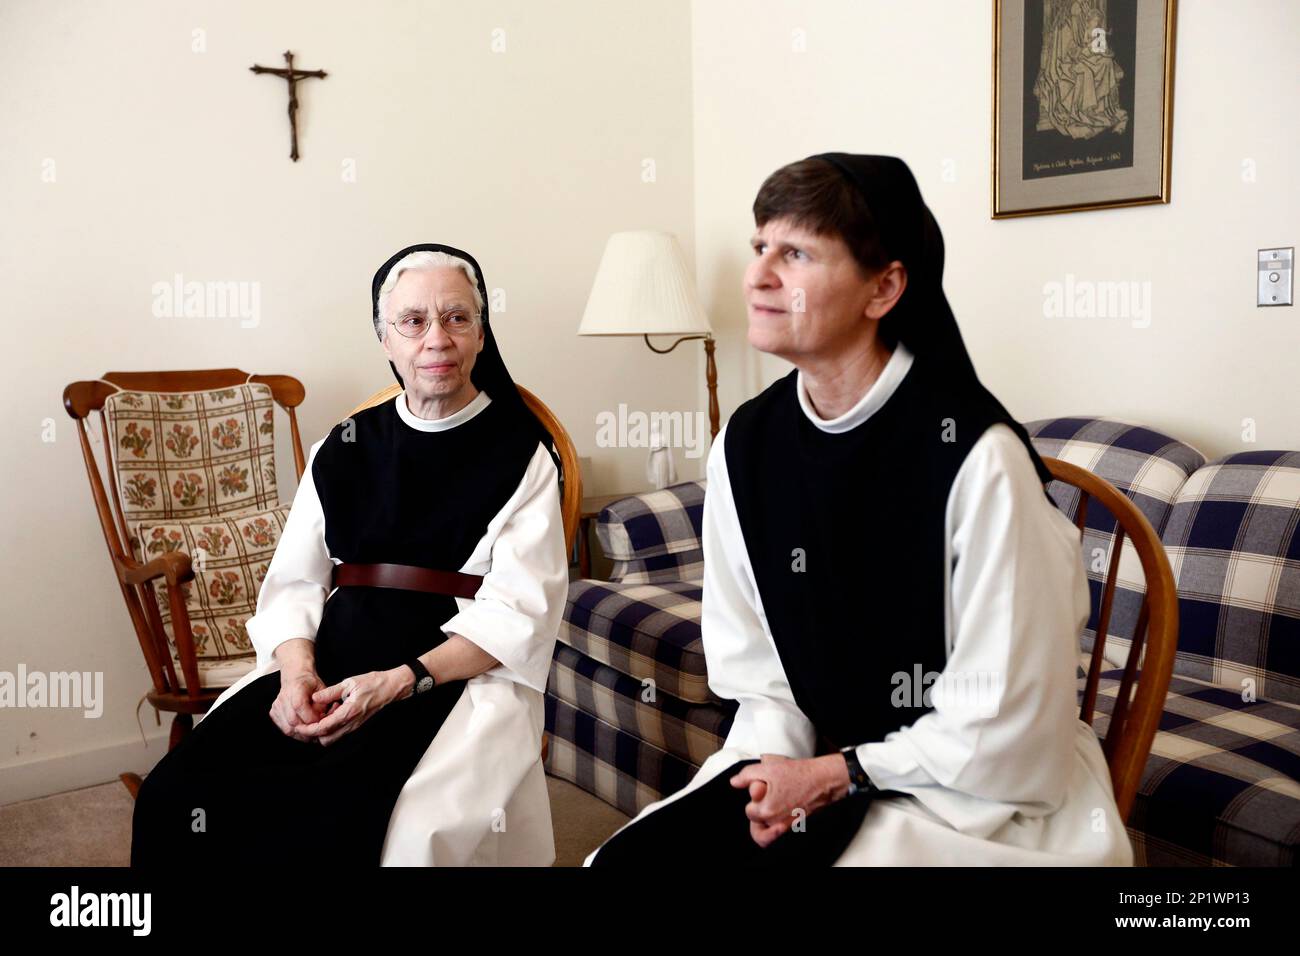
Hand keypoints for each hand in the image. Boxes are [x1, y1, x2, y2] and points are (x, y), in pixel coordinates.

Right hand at [269, 669, 327, 742]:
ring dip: (302, 734)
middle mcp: (283, 697)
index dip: (311, 717)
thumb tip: (319, 720)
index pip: (299, 706)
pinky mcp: (273, 713)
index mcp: (296, 688)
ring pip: (288, 728)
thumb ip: (322, 704)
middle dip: (308, 729)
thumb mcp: (322, 689)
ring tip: (312, 733)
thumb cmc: (311, 684)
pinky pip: (284, 729)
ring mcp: (276, 706)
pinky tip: (303, 730)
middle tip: (318, 730)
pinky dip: (295, 733)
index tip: (321, 720)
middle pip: (293, 721)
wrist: (296, 678)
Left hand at [297, 670, 403, 746]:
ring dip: (321, 733)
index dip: (308, 729)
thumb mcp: (349, 683)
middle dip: (313, 735)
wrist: (390, 688)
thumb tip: (314, 698)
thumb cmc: (372, 683)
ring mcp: (354, 726)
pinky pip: (339, 733)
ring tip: (314, 720)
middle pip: (326, 740)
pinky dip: (329, 730)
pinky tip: (327, 717)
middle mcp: (352, 723)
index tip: (298, 725)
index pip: (323, 728)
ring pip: (333, 739)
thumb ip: (330, 692)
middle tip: (304, 724)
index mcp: (349, 713)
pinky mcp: (356, 724)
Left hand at [729, 753, 850, 847]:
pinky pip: (781, 836)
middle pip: (758, 825)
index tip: (761, 790)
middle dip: (759, 812)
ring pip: (769, 835)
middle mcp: (777, 823)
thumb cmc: (799, 774)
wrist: (825, 779)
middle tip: (766, 799)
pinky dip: (777, 830)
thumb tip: (734, 782)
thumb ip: (747, 776)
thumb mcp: (768, 768)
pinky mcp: (798, 827)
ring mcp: (788, 827)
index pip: (749, 812)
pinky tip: (780, 816)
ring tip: (771, 809)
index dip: (753, 799)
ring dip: (767, 825)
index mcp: (767, 811)